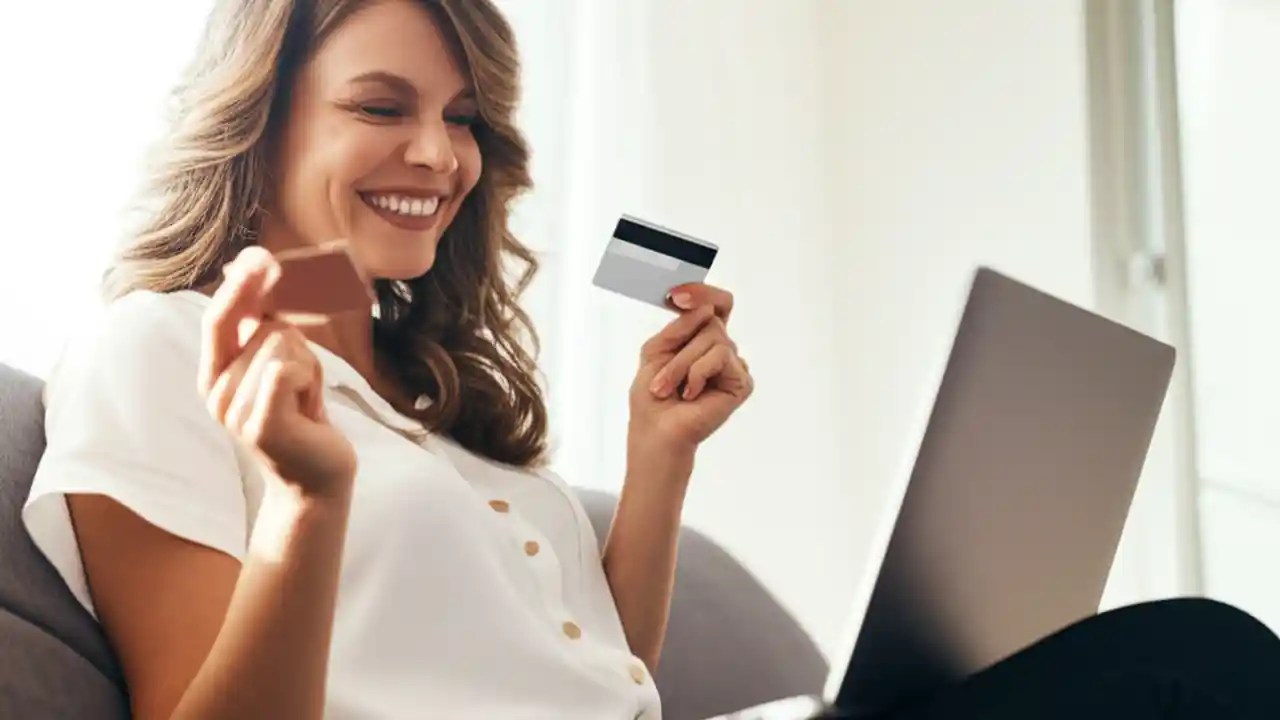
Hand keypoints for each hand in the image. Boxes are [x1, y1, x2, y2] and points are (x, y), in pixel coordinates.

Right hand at [198, 247, 356, 497]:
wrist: (317, 476)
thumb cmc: (301, 413)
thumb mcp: (281, 360)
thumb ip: (262, 320)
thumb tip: (245, 266)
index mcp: (214, 372)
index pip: (220, 316)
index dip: (241, 284)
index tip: (261, 256)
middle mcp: (216, 391)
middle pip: (267, 326)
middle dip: (299, 345)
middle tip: (301, 384)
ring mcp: (234, 410)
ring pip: (282, 345)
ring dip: (309, 367)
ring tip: (303, 401)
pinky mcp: (260, 424)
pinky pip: (284, 370)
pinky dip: (307, 380)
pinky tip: (308, 410)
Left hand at [628, 283, 753, 457]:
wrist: (657, 431)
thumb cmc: (653, 397)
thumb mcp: (656, 350)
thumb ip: (679, 325)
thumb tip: (706, 309)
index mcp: (701, 339)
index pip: (716, 303)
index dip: (702, 293)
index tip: (675, 296)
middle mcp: (721, 349)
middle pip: (711, 319)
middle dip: (680, 348)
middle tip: (662, 379)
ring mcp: (734, 364)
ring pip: (714, 337)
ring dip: (683, 364)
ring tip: (672, 389)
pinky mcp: (742, 381)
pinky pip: (721, 355)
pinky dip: (698, 372)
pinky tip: (692, 394)